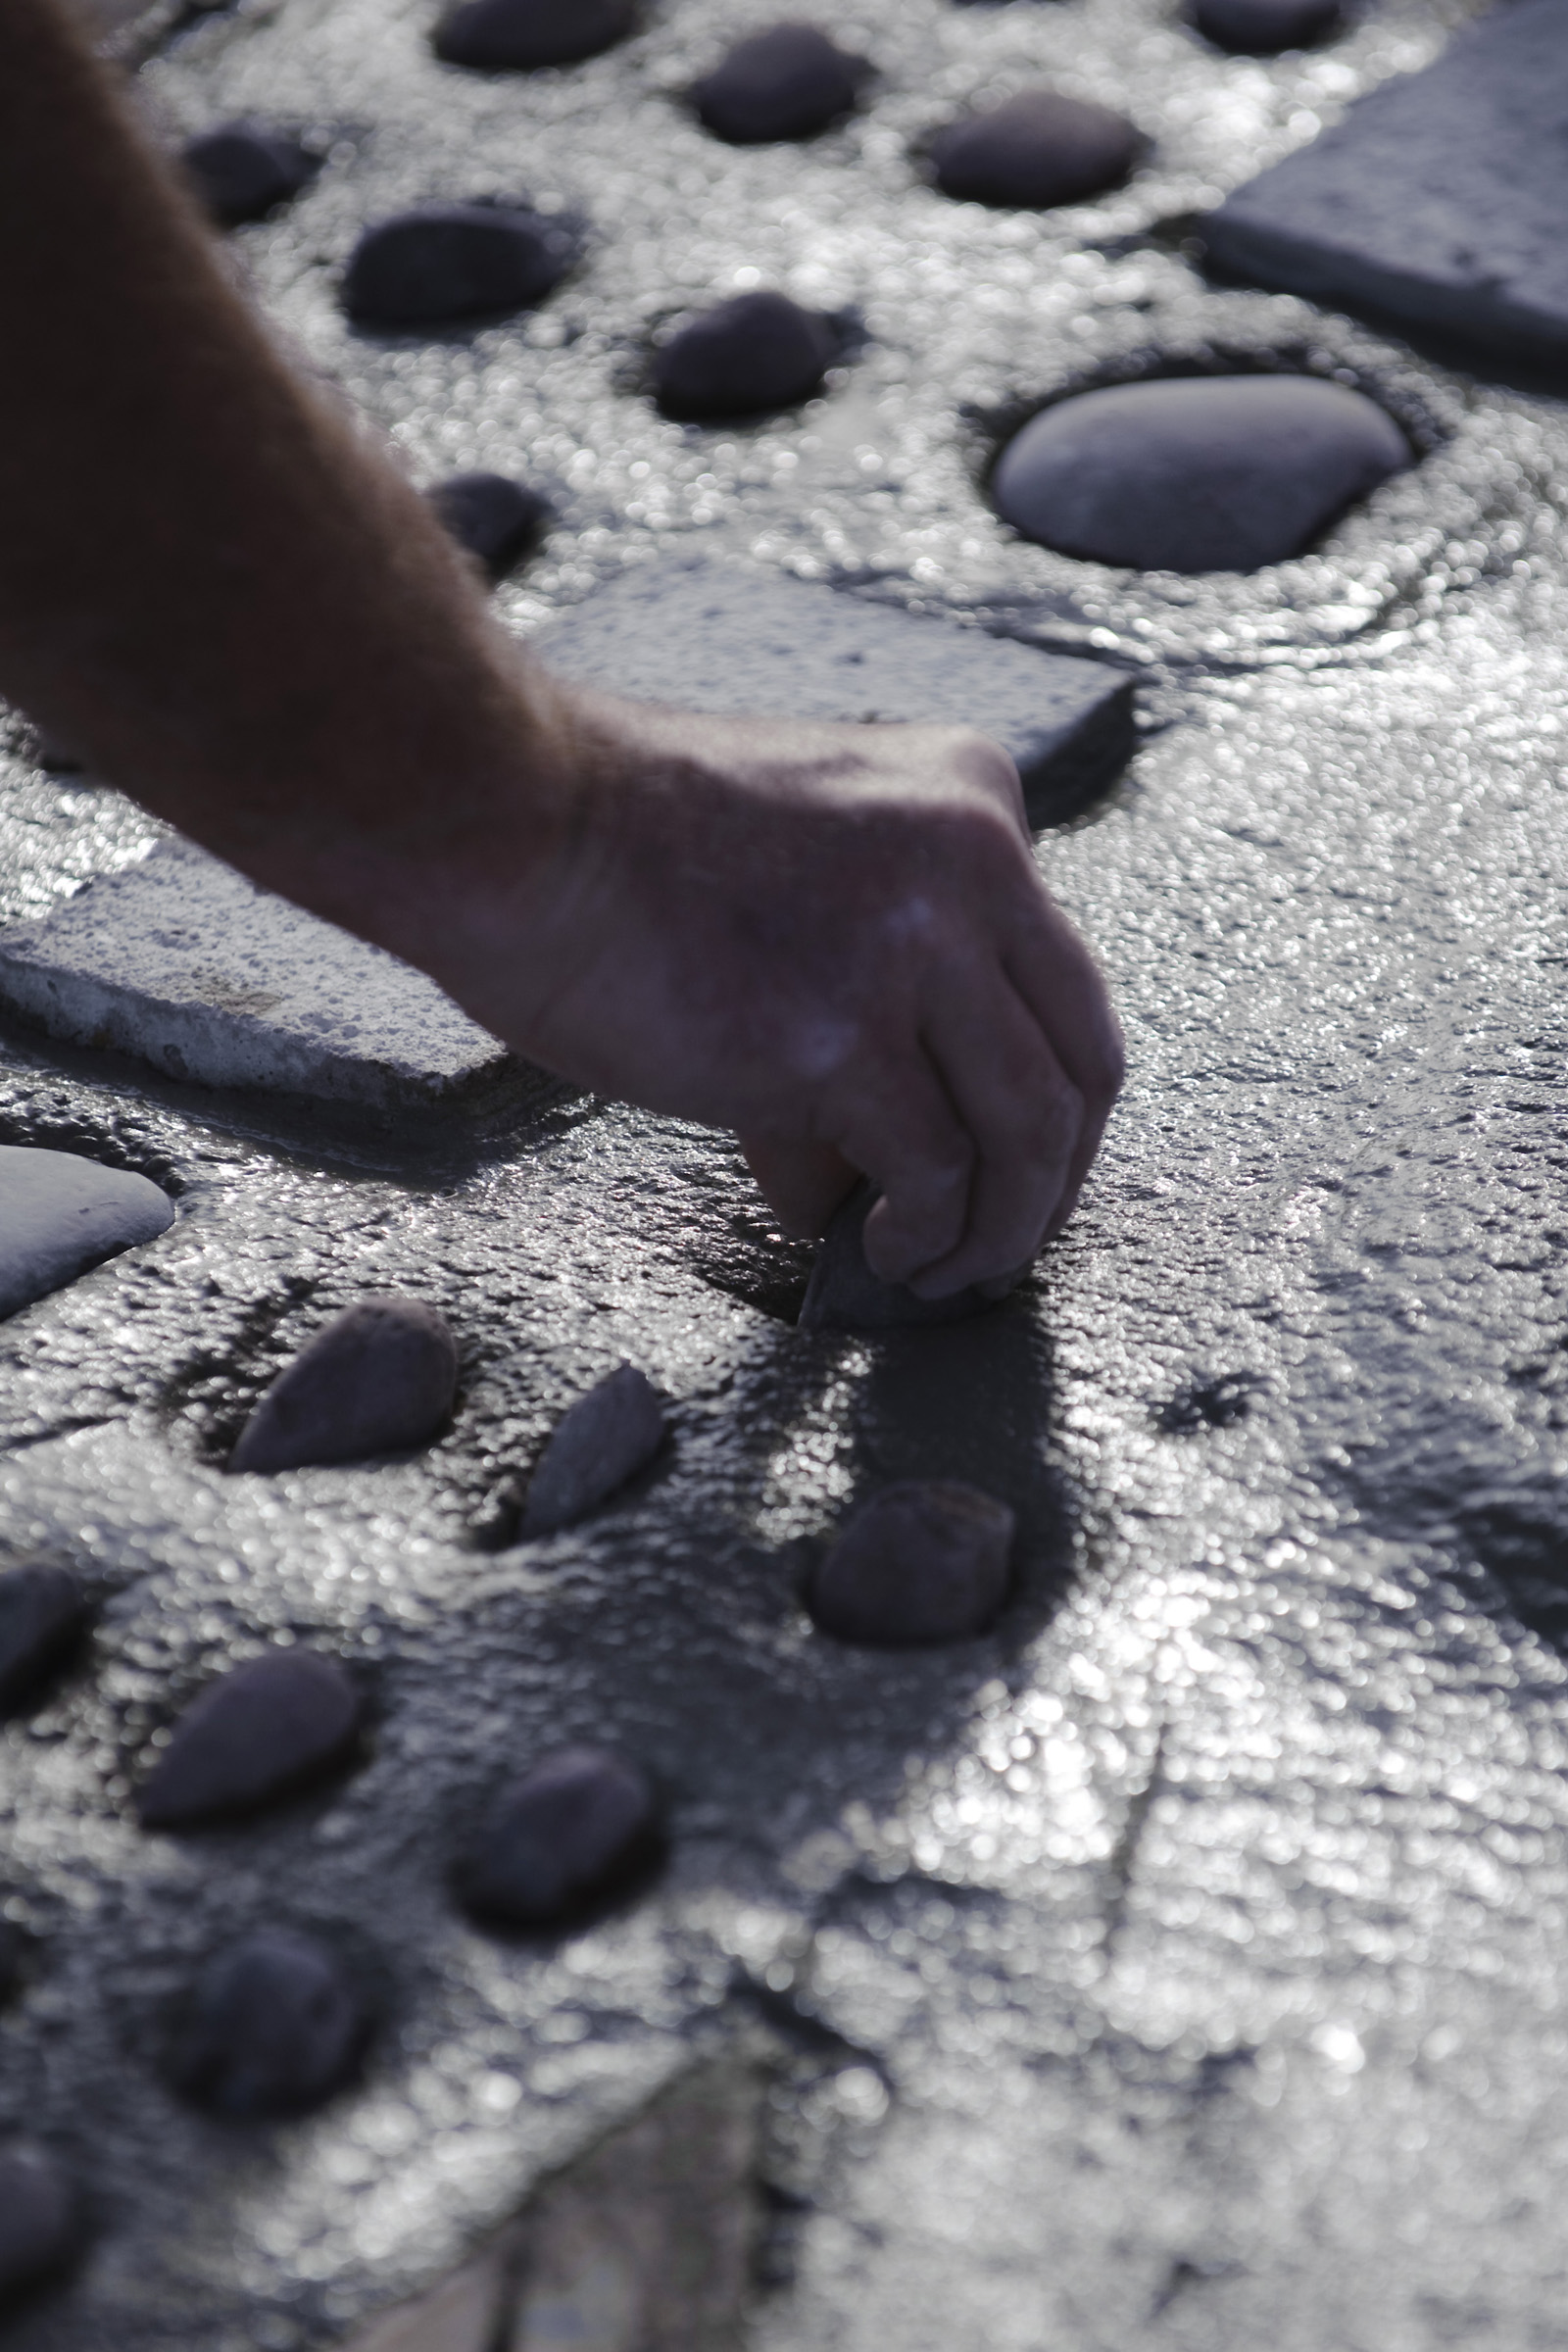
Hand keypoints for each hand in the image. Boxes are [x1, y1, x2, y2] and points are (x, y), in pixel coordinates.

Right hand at [404, 682, 1123, 1298]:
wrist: (508, 827)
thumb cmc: (610, 849)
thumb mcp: (796, 863)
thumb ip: (873, 970)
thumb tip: (881, 1156)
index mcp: (969, 793)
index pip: (1059, 976)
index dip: (1049, 1094)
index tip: (1015, 1162)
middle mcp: (970, 859)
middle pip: (1078, 1059)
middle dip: (1053, 1176)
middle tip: (1006, 1237)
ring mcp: (911, 949)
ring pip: (1026, 1131)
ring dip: (999, 1227)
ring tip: (942, 1269)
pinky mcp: (842, 1040)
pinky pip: (934, 1174)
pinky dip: (922, 1235)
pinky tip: (878, 1254)